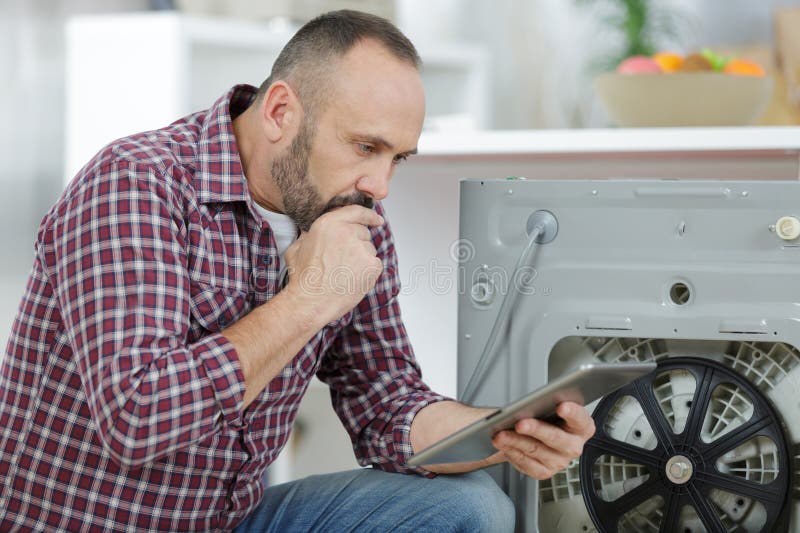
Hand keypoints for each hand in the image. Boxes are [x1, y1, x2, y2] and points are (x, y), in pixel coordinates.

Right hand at [283, 205, 383, 324]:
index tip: (376, 219)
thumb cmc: (303, 279)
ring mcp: (361, 248)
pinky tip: (352, 279)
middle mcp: (347, 232)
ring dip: (361, 258)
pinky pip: (375, 264)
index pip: (356, 211)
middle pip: (363, 233)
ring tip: (343, 273)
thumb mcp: (297, 248)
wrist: (311, 302)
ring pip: (369, 249)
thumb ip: (309, 235)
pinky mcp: (371, 265)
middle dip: (357, 244)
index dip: (369, 215)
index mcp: (329, 224)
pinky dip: (368, 271)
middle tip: (343, 260)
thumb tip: (313, 232)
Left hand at [490, 402, 594, 479]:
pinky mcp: (544, 472)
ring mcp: (559, 461)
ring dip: (515, 441)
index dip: (572, 413)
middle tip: (520, 423)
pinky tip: (502, 444)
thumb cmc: (544, 415)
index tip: (561, 406)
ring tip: (500, 434)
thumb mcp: (548, 405)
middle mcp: (573, 446)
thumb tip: (528, 404)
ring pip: (535, 450)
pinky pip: (526, 463)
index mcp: (581, 426)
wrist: (532, 433)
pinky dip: (511, 452)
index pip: (580, 419)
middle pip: (555, 438)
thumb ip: (546, 403)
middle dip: (536, 429)